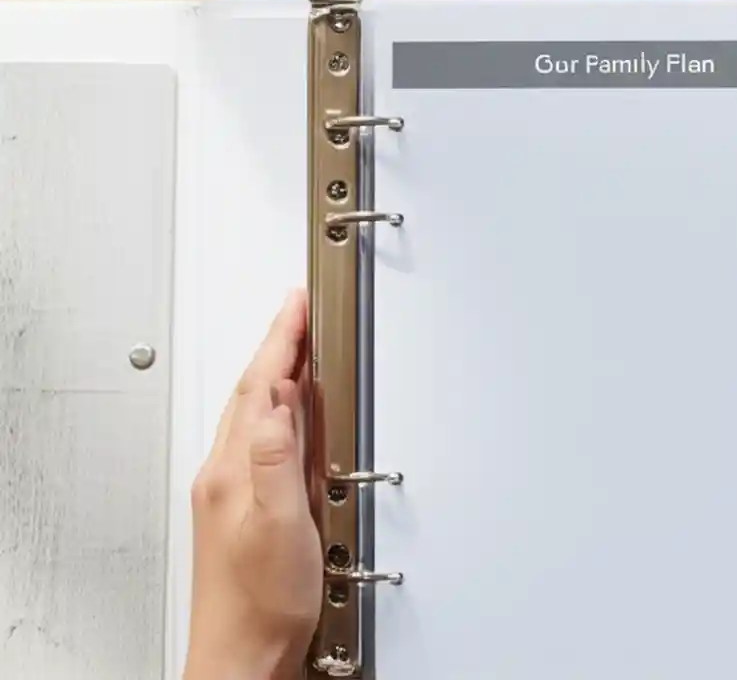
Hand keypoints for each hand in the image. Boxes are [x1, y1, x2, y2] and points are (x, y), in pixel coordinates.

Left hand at [185, 290, 320, 679]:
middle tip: (298, 312)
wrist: (243, 652)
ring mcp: (233, 492)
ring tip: (296, 349)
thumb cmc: (263, 600)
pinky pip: (260, 441)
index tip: (296, 303)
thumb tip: (281, 399)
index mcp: (235, 471)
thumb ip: (278, 456)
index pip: (261, 388)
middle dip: (277, 347)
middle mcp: (227, 475)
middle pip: (253, 394)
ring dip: (276, 376)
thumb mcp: (281, 523)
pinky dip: (278, 414)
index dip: (281, 340)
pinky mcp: (244, 510)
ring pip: (255, 416)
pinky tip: (291, 418)